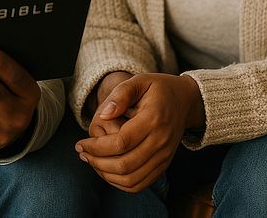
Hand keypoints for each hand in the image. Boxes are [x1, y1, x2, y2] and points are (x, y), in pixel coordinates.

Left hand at [76, 73, 203, 192]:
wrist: (186, 101)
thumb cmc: (158, 88)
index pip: (121, 142)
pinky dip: (120, 183)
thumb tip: (103, 115)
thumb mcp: (139, 81)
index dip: (96, 147)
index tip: (80, 143)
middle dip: (97, 162)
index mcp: (153, 119)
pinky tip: (107, 170)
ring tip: (92, 161)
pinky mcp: (164, 165)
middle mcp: (161, 141)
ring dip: (106, 175)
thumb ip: (120, 95)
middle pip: (125, 165)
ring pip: (131, 180)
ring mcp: (164, 156)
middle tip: (82, 152)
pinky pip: (140, 184)